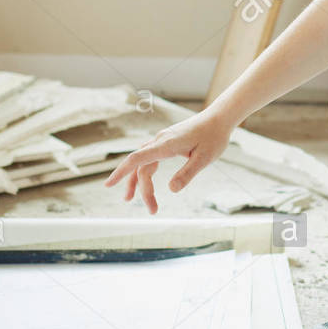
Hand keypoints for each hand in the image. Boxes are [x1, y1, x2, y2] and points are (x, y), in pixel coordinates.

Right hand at [103, 108, 232, 213]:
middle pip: (142, 167)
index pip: (138, 158)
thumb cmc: (213, 136)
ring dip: (138, 180)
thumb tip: (171, 189)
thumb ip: (187, 173)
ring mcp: (162, 140)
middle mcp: (160, 140)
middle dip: (142, 189)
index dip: (121, 172)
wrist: (219, 118)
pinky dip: (144, 170)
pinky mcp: (167, 141)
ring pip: (143, 162)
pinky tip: (144, 180)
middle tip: (152, 210)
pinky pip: (149, 157)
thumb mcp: (204, 158)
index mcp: (167, 144)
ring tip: (129, 198)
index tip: (109, 184)